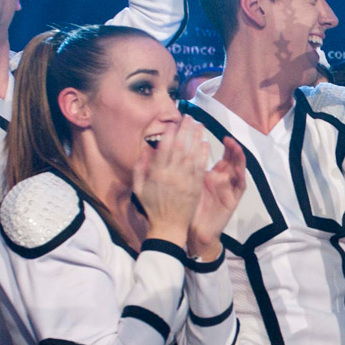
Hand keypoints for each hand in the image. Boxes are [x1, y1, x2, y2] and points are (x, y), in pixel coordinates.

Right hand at [134, 115, 207, 247]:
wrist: (168, 226)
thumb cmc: (152, 207)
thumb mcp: (139, 188)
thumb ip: (140, 168)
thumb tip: (145, 149)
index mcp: (157, 174)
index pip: (164, 147)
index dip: (170, 132)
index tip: (173, 122)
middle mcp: (172, 174)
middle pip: (180, 146)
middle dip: (185, 129)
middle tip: (189, 117)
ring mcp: (185, 180)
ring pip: (192, 153)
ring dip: (196, 137)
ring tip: (199, 124)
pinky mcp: (196, 186)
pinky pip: (201, 166)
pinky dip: (203, 153)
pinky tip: (205, 143)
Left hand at [188, 137, 246, 259]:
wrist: (195, 230)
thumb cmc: (190, 208)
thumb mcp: (189, 184)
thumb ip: (188, 169)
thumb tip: (178, 151)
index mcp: (214, 175)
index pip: (222, 156)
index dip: (223, 145)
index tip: (221, 136)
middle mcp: (224, 179)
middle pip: (232, 160)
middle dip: (232, 148)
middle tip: (228, 139)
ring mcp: (230, 188)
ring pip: (239, 169)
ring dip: (239, 158)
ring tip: (236, 148)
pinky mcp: (233, 199)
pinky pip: (240, 186)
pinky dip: (240, 176)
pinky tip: (238, 168)